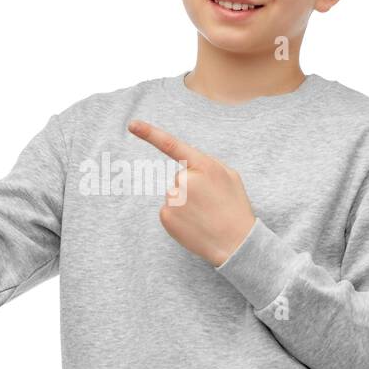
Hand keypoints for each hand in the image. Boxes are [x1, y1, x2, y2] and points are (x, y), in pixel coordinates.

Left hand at [127, 119, 255, 266]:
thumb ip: (207, 165)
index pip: (172, 145)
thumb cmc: (235, 208)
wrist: (237, 243)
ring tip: (205, 216)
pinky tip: (195, 225)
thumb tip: (187, 165)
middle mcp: (186, 179)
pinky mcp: (166, 216)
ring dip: (186, 204)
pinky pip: (169, 211)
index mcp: (204, 166)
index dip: (149, 133)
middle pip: (180, 177)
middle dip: (192, 188)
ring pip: (175, 195)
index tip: (131, 124)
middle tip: (210, 204)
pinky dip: (179, 218)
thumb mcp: (229, 177)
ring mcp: (174, 198)